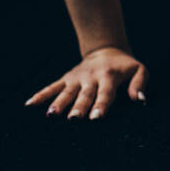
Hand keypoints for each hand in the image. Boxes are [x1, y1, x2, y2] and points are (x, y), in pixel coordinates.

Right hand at [25, 46, 147, 120]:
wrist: (106, 51)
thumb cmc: (125, 66)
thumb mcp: (139, 69)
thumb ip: (140, 84)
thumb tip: (140, 100)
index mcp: (109, 76)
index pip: (105, 93)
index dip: (100, 105)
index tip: (95, 118)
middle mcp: (90, 78)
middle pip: (84, 95)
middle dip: (78, 107)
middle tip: (73, 119)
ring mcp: (76, 78)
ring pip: (66, 92)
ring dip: (58, 103)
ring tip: (50, 115)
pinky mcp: (66, 79)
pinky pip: (52, 87)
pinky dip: (40, 95)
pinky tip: (29, 105)